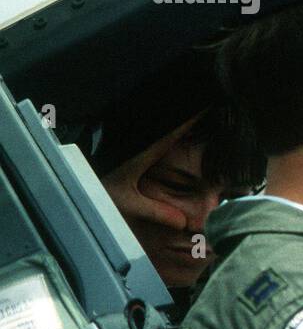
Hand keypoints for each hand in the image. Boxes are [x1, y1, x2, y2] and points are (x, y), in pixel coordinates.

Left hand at [99, 114, 201, 231]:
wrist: (70, 182)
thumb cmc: (94, 189)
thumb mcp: (127, 203)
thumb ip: (156, 211)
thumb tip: (183, 222)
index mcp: (142, 152)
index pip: (173, 131)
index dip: (190, 119)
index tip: (207, 107)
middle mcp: (138, 143)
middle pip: (166, 123)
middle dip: (184, 115)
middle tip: (205, 108)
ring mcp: (132, 142)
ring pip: (157, 128)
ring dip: (174, 124)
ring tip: (192, 117)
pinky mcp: (126, 146)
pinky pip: (151, 135)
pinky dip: (164, 132)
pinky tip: (172, 134)